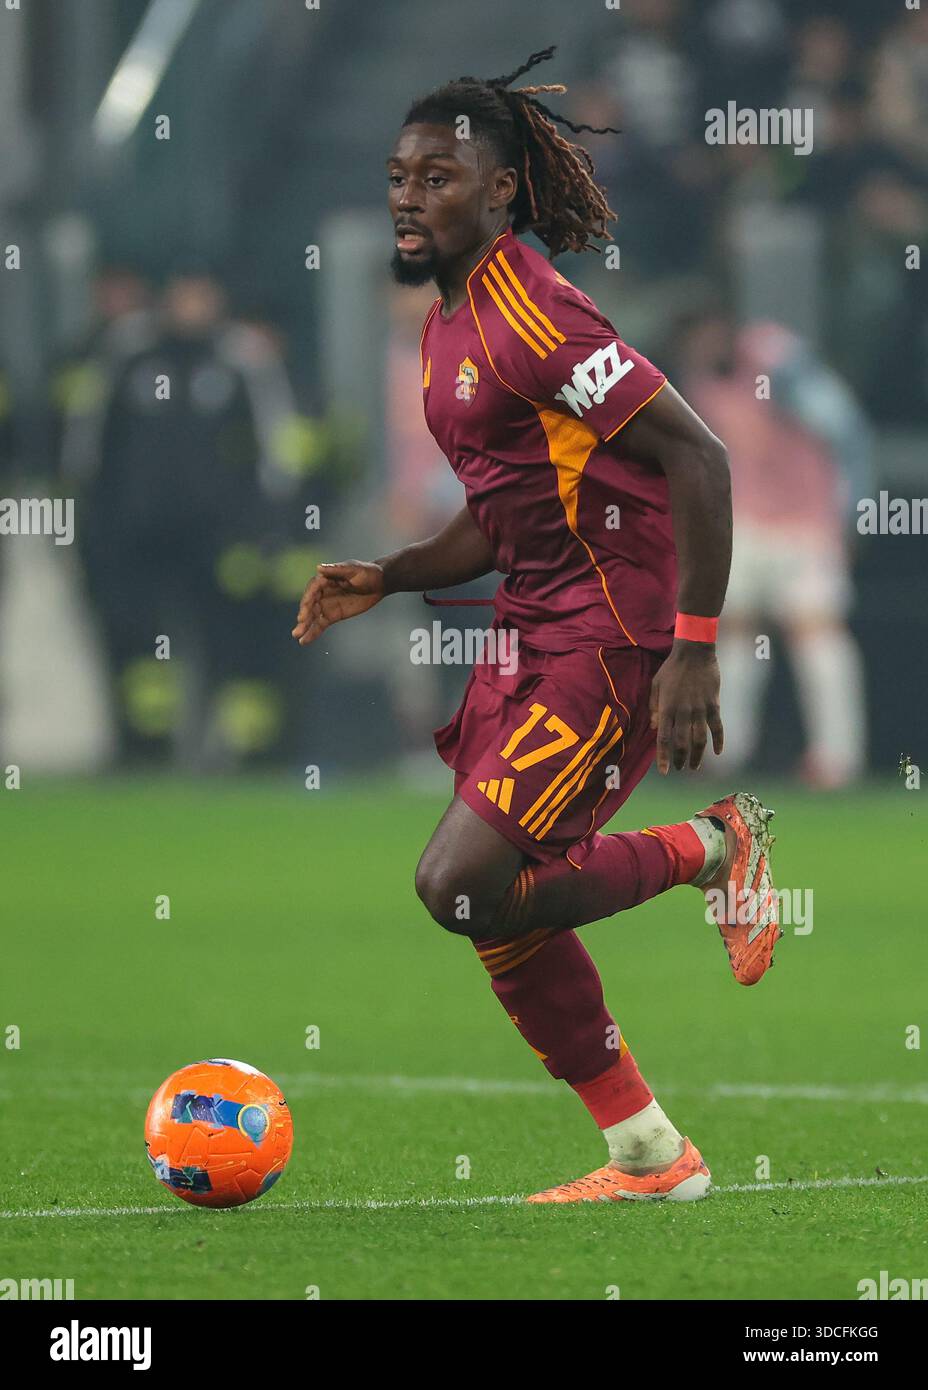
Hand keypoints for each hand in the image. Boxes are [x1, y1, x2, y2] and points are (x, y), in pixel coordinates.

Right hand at [291, 561, 384, 645]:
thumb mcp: (353, 569)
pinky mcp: (332, 615)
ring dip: (304, 626)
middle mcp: (322, 592)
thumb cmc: (366, 572)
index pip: (313, 589)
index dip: (308, 598)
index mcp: (325, 579)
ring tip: (297, 635)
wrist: (379, 584)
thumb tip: (319, 568)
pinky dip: (313, 632)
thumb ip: (336, 570)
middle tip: (300, 623)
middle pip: (310, 604)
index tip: (305, 608)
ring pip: (312, 616)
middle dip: (305, 614)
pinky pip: (320, 624)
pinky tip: (304, 641)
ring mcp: (326, 604)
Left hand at [649, 641, 723, 773]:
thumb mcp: (656, 686)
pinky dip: (719, 741)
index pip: (664, 739)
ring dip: (697, 756)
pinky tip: (718, 752)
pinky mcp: (714, 705)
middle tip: (680, 768)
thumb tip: (654, 728)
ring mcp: (700, 709)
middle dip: (680, 759)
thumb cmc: (671, 668)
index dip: (664, 757)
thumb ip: (654, 708)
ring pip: (700, 739)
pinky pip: (717, 727)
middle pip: (682, 743)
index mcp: (667, 708)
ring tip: (694, 766)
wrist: (694, 652)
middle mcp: (683, 712)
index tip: (664, 771)